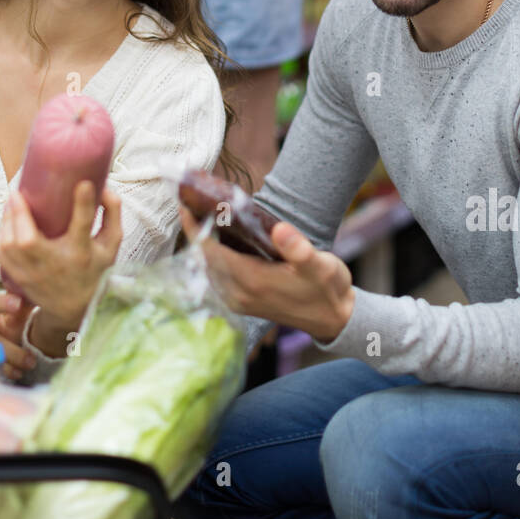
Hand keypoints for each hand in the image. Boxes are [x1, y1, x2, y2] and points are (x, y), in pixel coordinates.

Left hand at [0, 182, 122, 341]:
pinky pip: (0, 255)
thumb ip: (112, 213)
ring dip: (6, 222)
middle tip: (17, 193)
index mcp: (81, 253)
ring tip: (11, 205)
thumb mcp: (111, 244)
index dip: (83, 204)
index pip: (83, 226)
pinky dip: (0, 236)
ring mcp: (34, 274)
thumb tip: (103, 187)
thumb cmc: (93, 268)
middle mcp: (56, 264)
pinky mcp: (19, 278)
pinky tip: (5, 225)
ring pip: (8, 246)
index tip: (82, 183)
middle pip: (29, 240)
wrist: (74, 307)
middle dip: (19, 213)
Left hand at [179, 204, 355, 343]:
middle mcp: (239, 294)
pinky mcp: (243, 301)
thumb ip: (300, 249)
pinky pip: (217, 275)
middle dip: (194, 230)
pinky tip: (218, 236)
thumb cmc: (327, 289)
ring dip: (201, 241)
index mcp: (252, 281)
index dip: (195, 228)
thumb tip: (280, 229)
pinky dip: (212, 254)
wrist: (334, 319)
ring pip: (208, 267)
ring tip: (201, 212)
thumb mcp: (320, 266)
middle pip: (204, 258)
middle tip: (192, 199)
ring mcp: (239, 300)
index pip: (210, 252)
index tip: (185, 203)